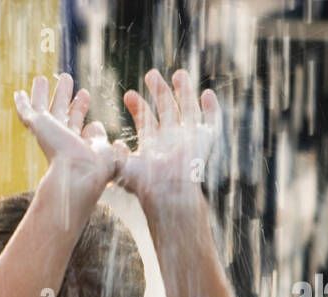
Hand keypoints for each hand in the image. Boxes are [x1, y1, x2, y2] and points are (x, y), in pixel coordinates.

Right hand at [14, 73, 120, 200]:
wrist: (79, 174)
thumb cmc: (96, 169)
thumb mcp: (104, 149)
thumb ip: (98, 137)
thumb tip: (94, 125)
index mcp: (75, 148)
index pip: (75, 124)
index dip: (79, 108)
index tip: (84, 93)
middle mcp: (59, 140)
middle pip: (59, 113)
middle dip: (63, 95)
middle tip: (66, 78)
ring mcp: (48, 133)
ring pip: (42, 109)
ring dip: (42, 93)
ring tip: (42, 78)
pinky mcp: (38, 126)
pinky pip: (27, 112)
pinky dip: (22, 103)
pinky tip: (18, 93)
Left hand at [116, 68, 221, 204]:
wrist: (167, 191)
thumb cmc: (144, 184)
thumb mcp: (123, 167)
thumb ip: (116, 154)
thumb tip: (115, 144)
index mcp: (152, 144)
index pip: (145, 119)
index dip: (137, 105)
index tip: (128, 94)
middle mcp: (170, 138)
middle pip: (166, 108)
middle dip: (159, 91)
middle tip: (150, 74)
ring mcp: (188, 138)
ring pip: (188, 108)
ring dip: (184, 91)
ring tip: (178, 73)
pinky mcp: (204, 140)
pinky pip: (211, 121)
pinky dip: (211, 108)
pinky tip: (207, 94)